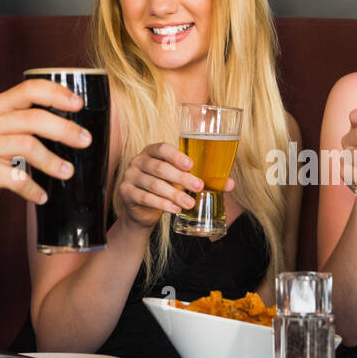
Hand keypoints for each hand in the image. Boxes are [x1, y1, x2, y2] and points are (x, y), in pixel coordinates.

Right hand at [0, 79, 91, 230]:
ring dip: (52, 161)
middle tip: (85, 140)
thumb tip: (75, 123)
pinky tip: (42, 196)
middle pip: (33, 119)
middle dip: (64, 129)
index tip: (78, 104)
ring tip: (68, 172)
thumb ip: (28, 119)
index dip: (56, 94)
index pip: (29, 89)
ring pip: (27, 146)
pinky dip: (33, 189)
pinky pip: (16, 179)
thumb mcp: (4, 129)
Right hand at [116, 142, 235, 229]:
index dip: (176, 155)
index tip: (191, 165)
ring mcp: (130, 176)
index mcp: (152, 151)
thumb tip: (230, 184)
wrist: (142, 209)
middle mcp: (139, 161)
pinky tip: (175, 209)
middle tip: (199, 187)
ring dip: (174, 195)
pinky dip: (162, 204)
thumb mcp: (181, 181)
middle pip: (160, 168)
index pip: (162, 148)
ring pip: (154, 184)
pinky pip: (145, 198)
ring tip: (190, 203)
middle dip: (181, 178)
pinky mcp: (126, 192)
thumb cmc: (166, 188)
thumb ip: (203, 179)